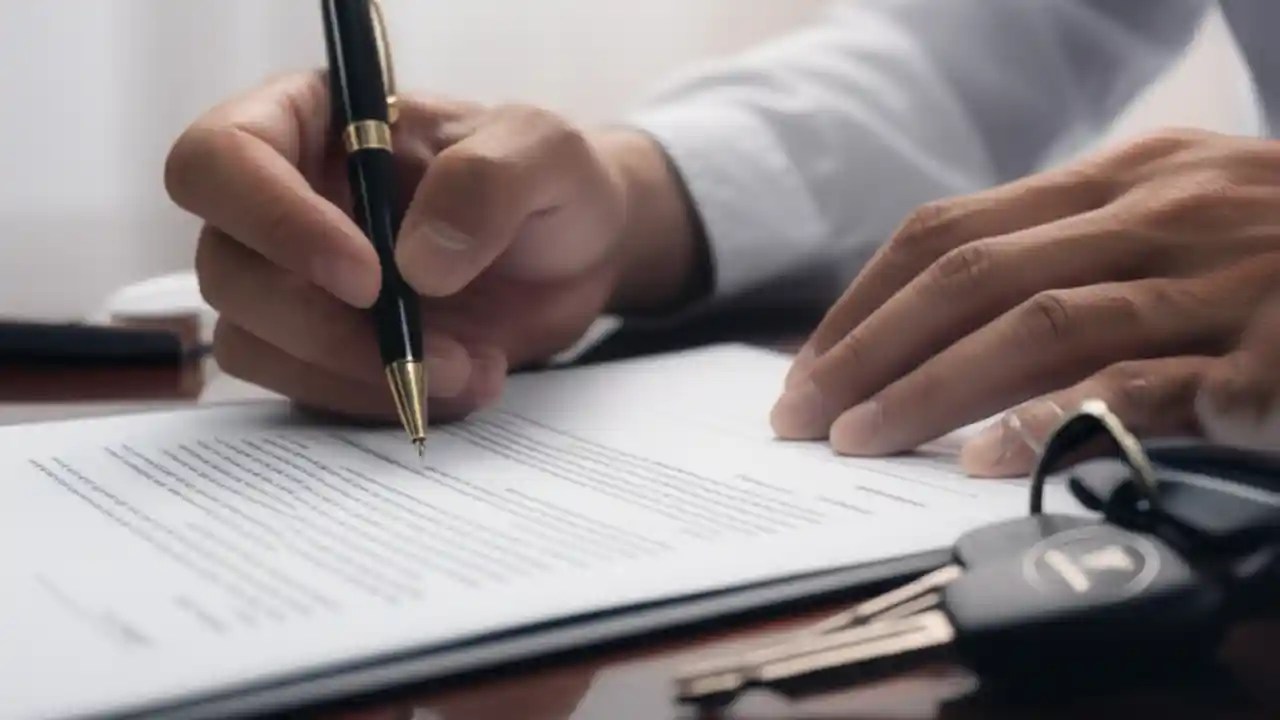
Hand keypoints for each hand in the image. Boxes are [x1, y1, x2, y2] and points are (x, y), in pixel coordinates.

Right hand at [166, 73, 700, 421]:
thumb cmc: (550, 182)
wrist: (579, 257)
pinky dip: (378, 401)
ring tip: (471, 368)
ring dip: (360, 376)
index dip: (273, 223)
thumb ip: (486, 182)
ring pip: (255, 344)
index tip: (367, 278)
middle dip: (329, 330)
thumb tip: (413, 263)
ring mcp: (294, 280)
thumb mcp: (543, 152)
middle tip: (434, 352)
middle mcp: (282, 201)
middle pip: (228, 271)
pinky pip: (306, 390)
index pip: (220, 159)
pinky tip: (460, 383)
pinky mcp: (320, 348)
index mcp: (312, 122)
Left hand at [773, 129, 1279, 473]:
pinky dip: (1064, 419)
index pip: (950, 232)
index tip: (808, 366)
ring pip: (1042, 321)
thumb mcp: (1170, 217)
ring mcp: (1219, 278)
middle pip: (972, 275)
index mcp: (1121, 176)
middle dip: (869, 349)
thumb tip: (936, 325)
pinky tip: (992, 458)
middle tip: (802, 415)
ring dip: (932, 386)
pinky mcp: (1274, 354)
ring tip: (861, 442)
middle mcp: (1159, 211)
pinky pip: (1151, 384)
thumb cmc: (1275, 246)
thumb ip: (1068, 252)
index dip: (863, 302)